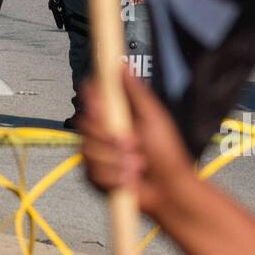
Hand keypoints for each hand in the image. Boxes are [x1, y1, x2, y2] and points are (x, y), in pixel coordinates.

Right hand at [80, 65, 194, 216]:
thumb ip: (136, 92)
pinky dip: (115, 178)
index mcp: (115, 114)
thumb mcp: (154, 118)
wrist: (169, 190)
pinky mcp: (94, 176)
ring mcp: (96, 154)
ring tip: (138, 166)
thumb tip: (123, 64)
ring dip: (117, 161)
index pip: (91, 97)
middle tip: (135, 145)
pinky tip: (130, 180)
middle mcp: (102, 132)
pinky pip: (93, 173)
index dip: (92, 99)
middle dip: (111, 139)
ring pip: (88, 150)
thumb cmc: (167, 153)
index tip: (102, 106)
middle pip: (85, 124)